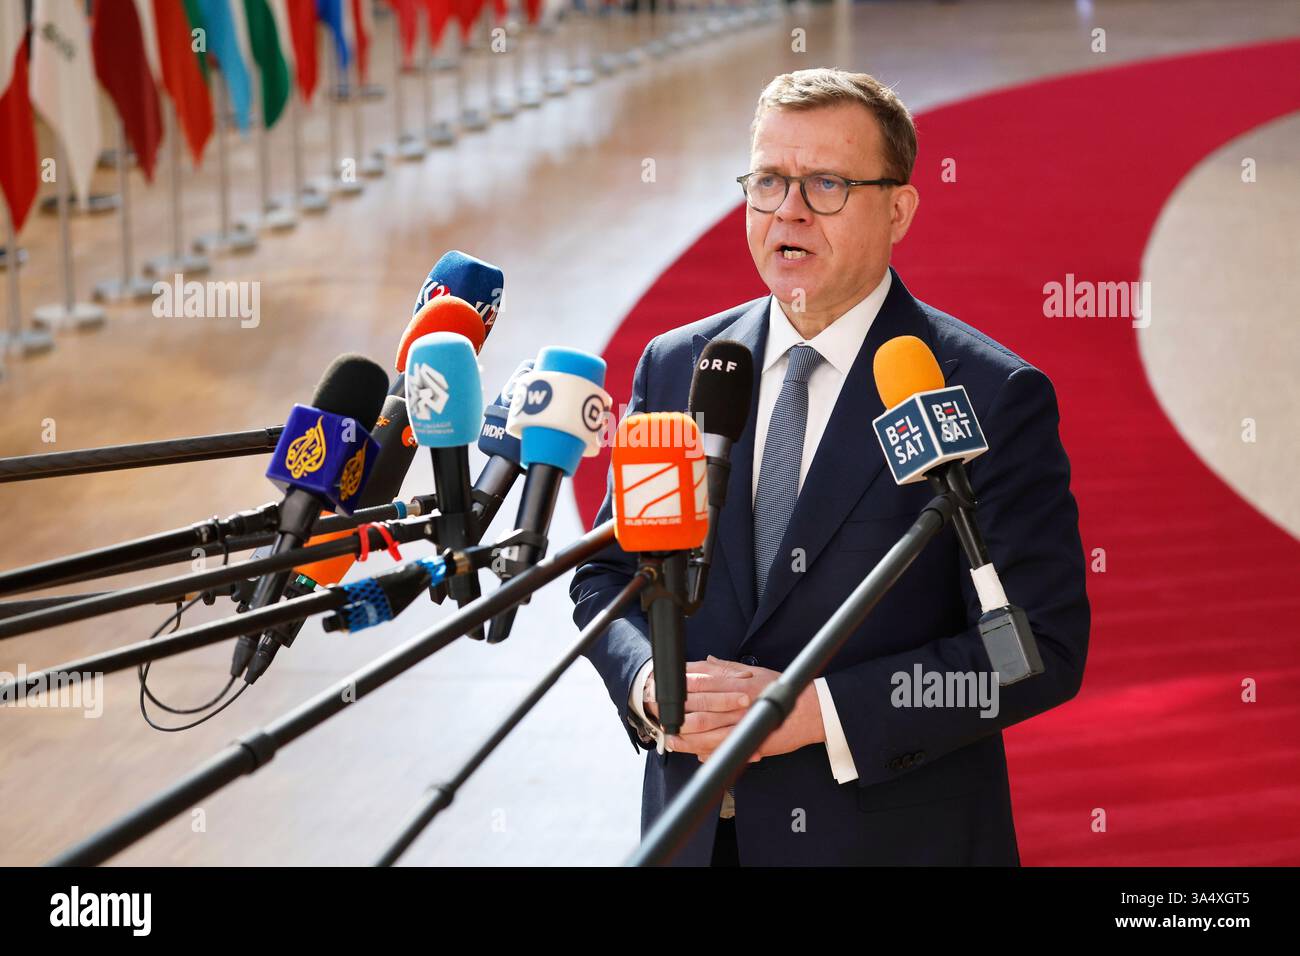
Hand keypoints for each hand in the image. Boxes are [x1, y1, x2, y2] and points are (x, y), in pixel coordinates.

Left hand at [664, 656, 824, 763]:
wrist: (810, 710)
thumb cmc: (783, 689)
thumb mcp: (755, 672)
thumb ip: (729, 668)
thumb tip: (708, 661)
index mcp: (736, 683)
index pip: (700, 683)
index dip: (679, 689)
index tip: (664, 693)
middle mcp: (736, 701)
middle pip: (698, 707)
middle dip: (676, 714)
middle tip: (659, 718)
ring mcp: (742, 722)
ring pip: (706, 730)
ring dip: (685, 737)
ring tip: (670, 739)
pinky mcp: (750, 740)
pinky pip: (723, 748)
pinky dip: (706, 751)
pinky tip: (695, 752)